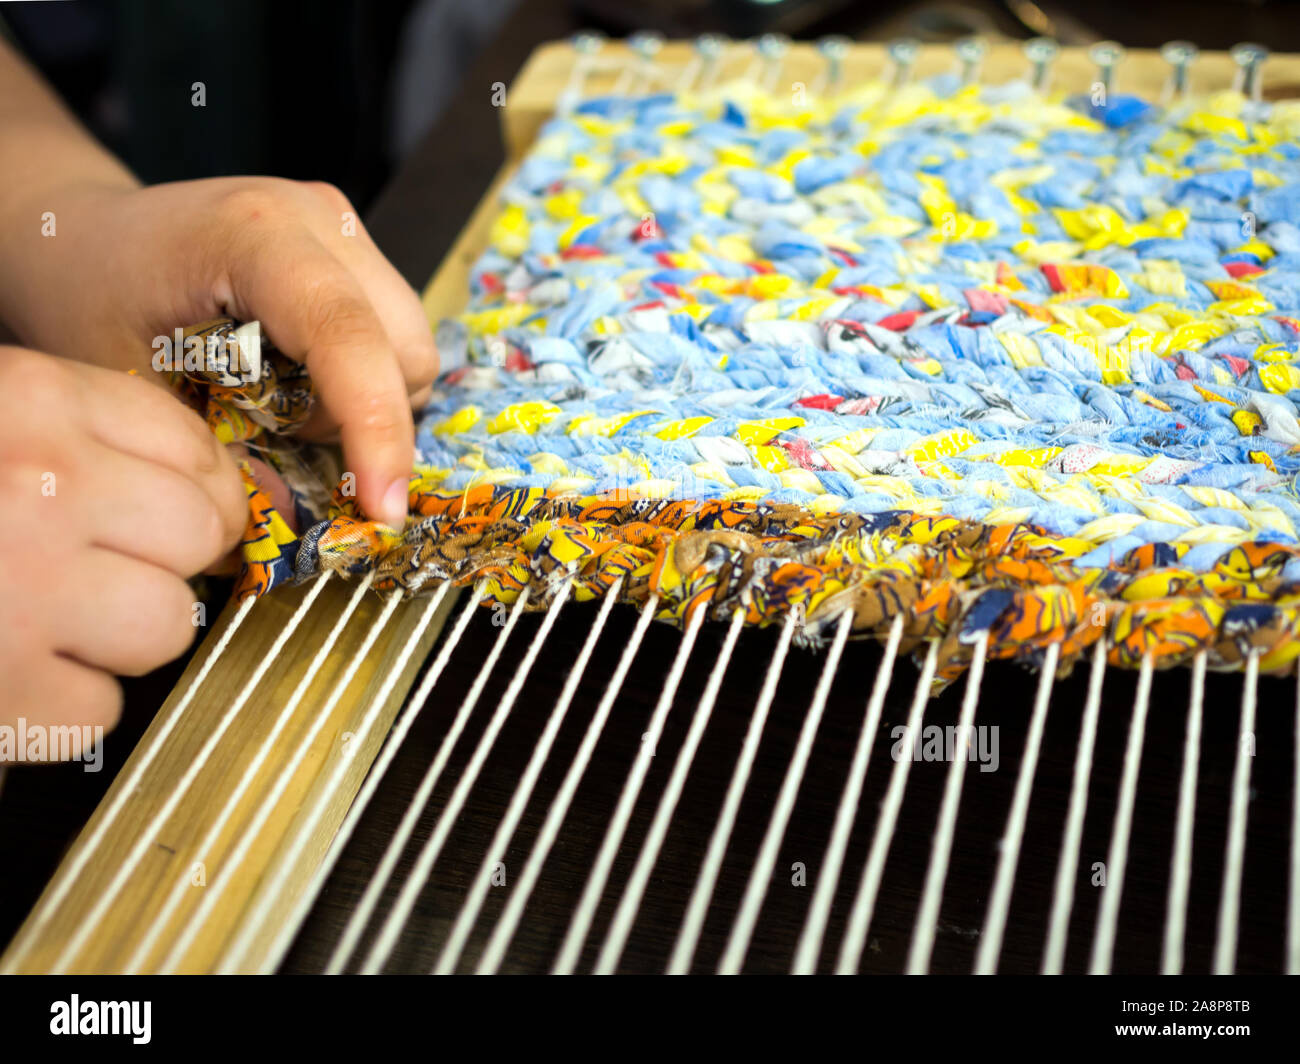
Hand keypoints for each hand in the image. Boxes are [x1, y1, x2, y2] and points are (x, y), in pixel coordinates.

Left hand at [0, 177, 437, 529]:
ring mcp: (344, 228)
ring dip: (365, 401)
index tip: (381, 507)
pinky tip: (297, 375)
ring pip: (412, 349)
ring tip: (282, 399)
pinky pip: (395, 337)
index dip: (376, 427)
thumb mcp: (131, 390)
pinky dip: (362, 380)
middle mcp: (318, 219)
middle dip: (364, 417)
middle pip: (404, 349)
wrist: (81, 237)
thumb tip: (297, 519)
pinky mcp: (356, 249)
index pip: (349, 335)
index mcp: (254, 235)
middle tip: (279, 431)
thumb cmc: (92, 299)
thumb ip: (217, 455)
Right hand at [0, 347, 246, 753]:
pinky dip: (62, 706)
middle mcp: (37, 489)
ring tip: (52, 621)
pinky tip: (11, 671)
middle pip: (196, 534)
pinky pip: (98, 710)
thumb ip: (84, 438)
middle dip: (166, 559)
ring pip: (167, 625)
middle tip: (110, 568)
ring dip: (123, 636)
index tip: (184, 514)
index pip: (189, 447)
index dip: (199, 489)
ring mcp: (23, 594)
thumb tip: (225, 487)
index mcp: (29, 403)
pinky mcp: (3, 694)